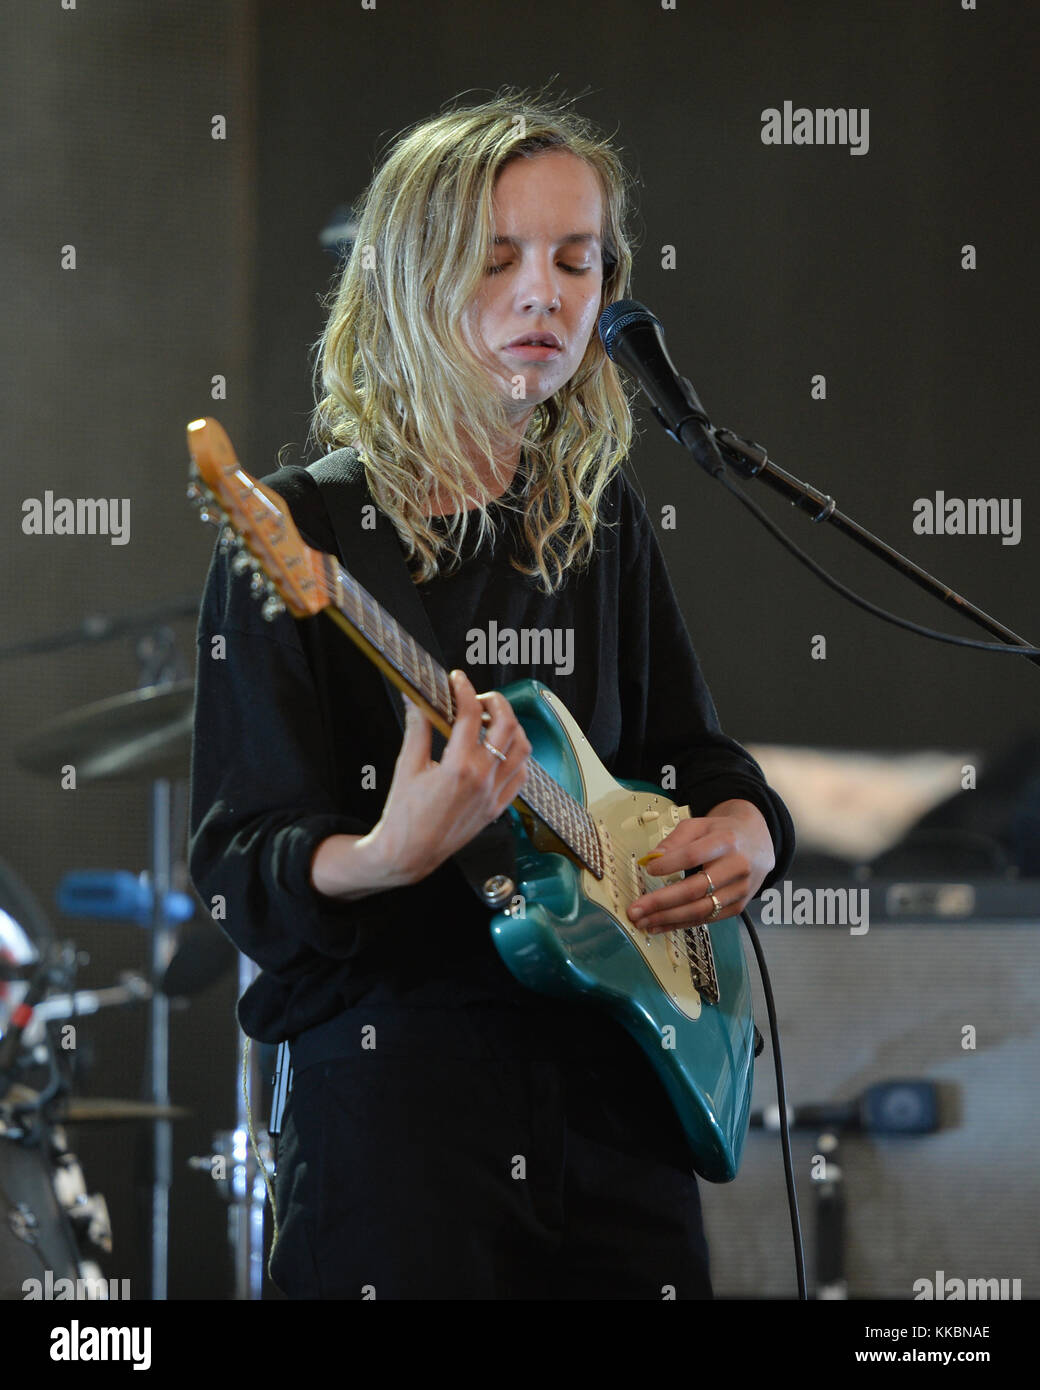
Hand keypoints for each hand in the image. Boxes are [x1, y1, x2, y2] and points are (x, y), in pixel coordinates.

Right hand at [362, 669, 530, 886]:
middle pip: (506, 725)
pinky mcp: (496, 808)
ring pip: (522, 749)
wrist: (409, 854)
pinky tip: (500, 751)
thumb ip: (416, 729)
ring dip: (511, 728)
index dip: (464, 689)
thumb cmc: (403, 815)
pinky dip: (517, 757)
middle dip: (496, 702)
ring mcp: (493, 794)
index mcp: (458, 766)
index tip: (457, 680)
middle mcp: (482, 778)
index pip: (471, 714)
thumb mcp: (406, 766)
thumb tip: (415, 700)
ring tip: (491, 723)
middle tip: (478, 698)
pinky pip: (521, 776)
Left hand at [626, 799, 774, 933]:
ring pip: (700, 909)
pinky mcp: (738, 907)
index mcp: (726, 841)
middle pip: (695, 889)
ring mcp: (740, 890)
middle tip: (635, 909)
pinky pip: (707, 919)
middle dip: (661, 902)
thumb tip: (653, 858)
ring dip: (668, 918)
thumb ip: (676, 839)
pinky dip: (681, 924)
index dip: (669, 864)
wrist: (758, 843)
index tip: (648, 869)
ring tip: (643, 921)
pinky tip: (661, 925)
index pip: (693, 855)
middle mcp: (737, 867)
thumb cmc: (723, 833)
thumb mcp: (700, 825)